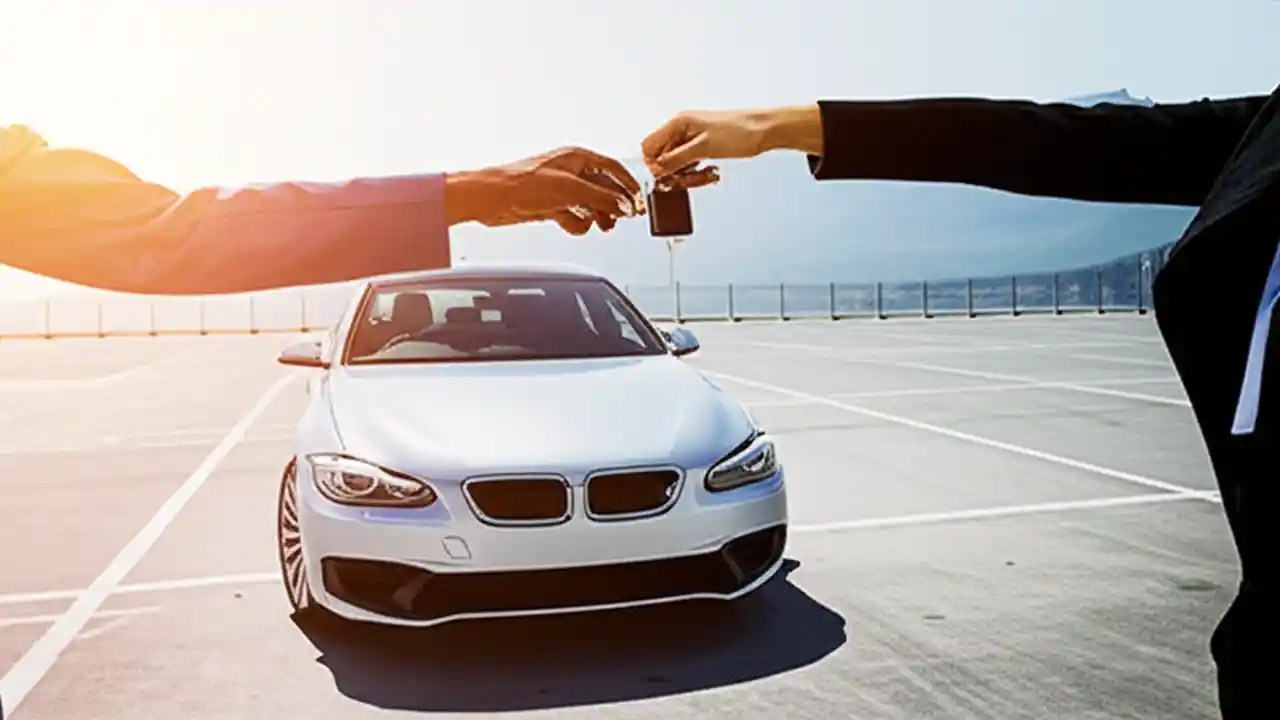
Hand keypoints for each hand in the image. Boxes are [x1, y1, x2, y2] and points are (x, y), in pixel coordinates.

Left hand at [445, 146, 643, 235]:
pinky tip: (574, 226)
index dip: (628, 185)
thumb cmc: (523, 183)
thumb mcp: (571, 190)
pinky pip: (573, 216)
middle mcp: (570, 171)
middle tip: (622, 218)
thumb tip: (624, 206)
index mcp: (577, 157)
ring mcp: (561, 189)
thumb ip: (602, 199)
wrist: (492, 198)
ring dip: (597, 216)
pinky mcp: (550, 205)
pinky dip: (576, 223)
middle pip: (603, 188)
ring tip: (602, 225)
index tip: (639, 201)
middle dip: (613, 204)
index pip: (613, 168)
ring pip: (589, 204)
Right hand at [641, 105, 823, 187]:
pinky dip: (698, 171)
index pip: (649, 145)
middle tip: (689, 180)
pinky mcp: (704, 146)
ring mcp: (693, 137)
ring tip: (706, 175)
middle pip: (662, 156)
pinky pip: (691, 163)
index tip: (667, 176)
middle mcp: (683, 128)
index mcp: (679, 123)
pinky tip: (710, 172)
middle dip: (674, 172)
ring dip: (688, 174)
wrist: (766, 130)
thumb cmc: (740, 131)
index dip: (654, 164)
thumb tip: (656, 169)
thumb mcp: (704, 148)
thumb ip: (676, 159)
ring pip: (677, 162)